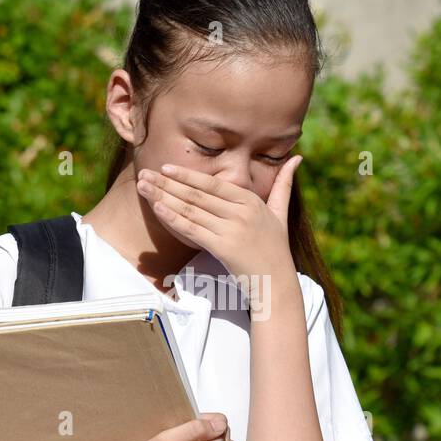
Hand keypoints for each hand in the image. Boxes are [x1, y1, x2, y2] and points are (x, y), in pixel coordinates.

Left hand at [135, 155, 302, 284]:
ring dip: (163, 196)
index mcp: (251, 200)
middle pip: (196, 194)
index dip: (187, 174)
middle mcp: (241, 211)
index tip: (166, 167)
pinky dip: (173, 217)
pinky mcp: (223, 247)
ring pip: (191, 209)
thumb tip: (297, 157)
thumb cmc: (276, 248)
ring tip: (143, 187)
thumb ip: (284, 184)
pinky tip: (157, 208)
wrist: (277, 283)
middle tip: (144, 174)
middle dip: (167, 183)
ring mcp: (232, 229)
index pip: (213, 184)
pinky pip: (193, 229)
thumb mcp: (281, 213)